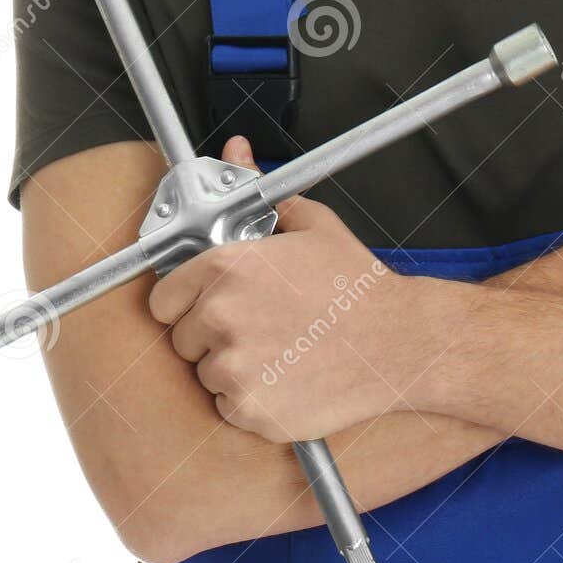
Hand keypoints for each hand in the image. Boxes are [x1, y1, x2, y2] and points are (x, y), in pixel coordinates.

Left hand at [147, 136, 437, 442]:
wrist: (399, 342)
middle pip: (183, 339)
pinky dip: (251, 401)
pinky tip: (286, 378)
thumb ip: (259, 190)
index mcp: (226, 267)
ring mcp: (233, 367)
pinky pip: (228, 408)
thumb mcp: (310, 225)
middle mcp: (221, 316)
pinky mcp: (250, 410)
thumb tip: (235, 151)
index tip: (206, 305)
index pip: (163, 298)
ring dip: (232, 368)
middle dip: (212, 335)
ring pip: (206, 375)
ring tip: (279, 352)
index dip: (184, 302)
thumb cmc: (356, 287)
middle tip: (258, 327)